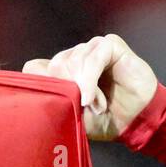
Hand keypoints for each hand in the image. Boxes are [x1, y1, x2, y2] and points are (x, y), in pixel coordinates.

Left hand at [23, 35, 157, 140]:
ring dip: (84, 88)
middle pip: (54, 65)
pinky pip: (93, 57)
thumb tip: (31, 93)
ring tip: (96, 106)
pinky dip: (90, 79)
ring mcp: (92, 49)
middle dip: (68, 90)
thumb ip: (52, 102)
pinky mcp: (110, 45)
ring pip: (73, 60)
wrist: (134, 121)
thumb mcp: (70, 116)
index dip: (41, 84)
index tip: (53, 104)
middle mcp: (74, 57)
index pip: (35, 67)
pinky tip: (93, 98)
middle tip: (83, 108)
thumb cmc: (103, 120)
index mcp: (62, 71)